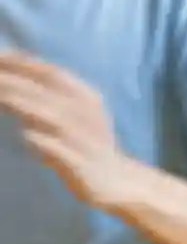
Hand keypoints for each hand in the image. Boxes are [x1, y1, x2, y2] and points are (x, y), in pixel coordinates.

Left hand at [0, 53, 133, 208]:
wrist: (118, 180)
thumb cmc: (90, 144)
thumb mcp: (76, 115)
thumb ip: (50, 99)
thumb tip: (14, 85)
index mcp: (85, 97)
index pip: (52, 73)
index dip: (24, 63)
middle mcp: (85, 114)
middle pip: (48, 91)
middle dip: (16, 80)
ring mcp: (83, 139)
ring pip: (52, 117)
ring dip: (26, 105)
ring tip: (1, 98)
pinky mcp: (80, 164)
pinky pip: (61, 151)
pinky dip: (45, 142)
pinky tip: (27, 136)